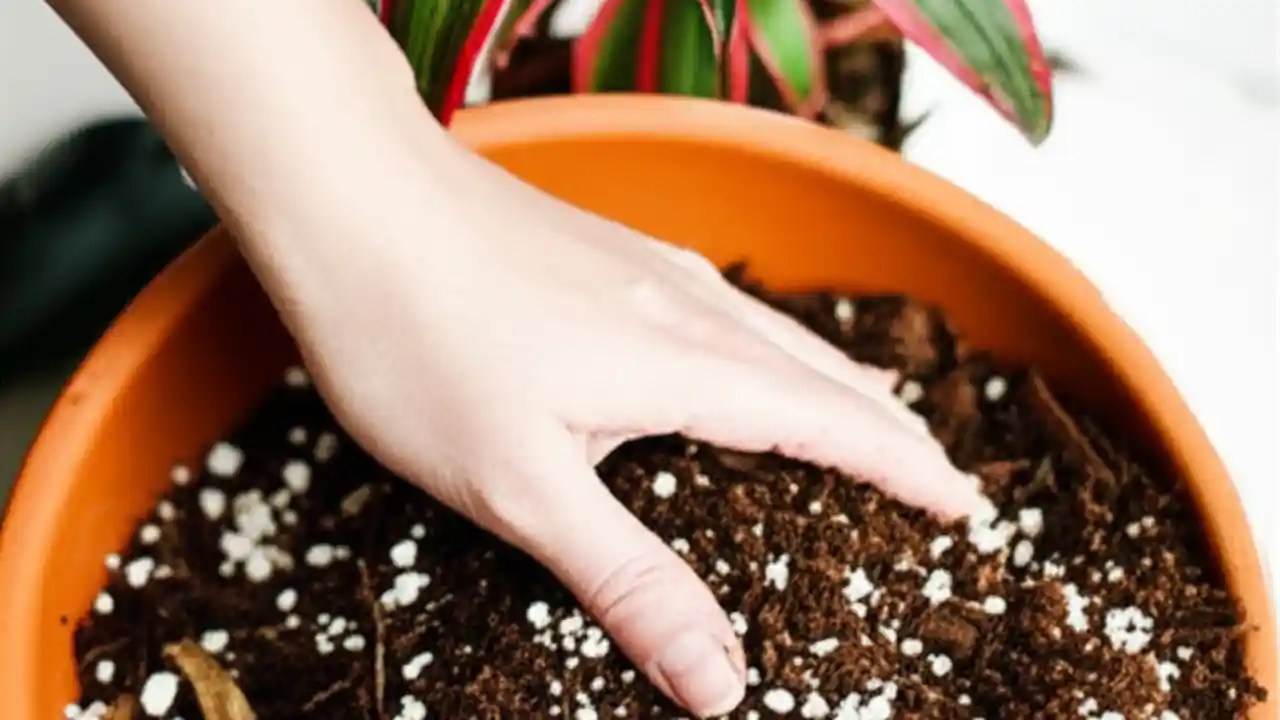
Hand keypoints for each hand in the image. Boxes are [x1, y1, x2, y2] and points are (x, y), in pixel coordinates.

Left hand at [264, 135, 982, 716]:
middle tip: (934, 474)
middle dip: (889, 428)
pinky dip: (773, 352)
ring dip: (836, 386)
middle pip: (825, 371)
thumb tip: (722, 683)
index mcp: (689, 363)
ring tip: (866, 421)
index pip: (835, 425)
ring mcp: (651, 268)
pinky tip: (743, 358)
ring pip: (779, 336)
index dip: (906, 469)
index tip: (966, 505)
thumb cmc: (422, 340)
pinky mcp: (612, 253)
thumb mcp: (521, 486)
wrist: (352, 199)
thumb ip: (628, 579)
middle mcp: (690, 305)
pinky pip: (729, 310)